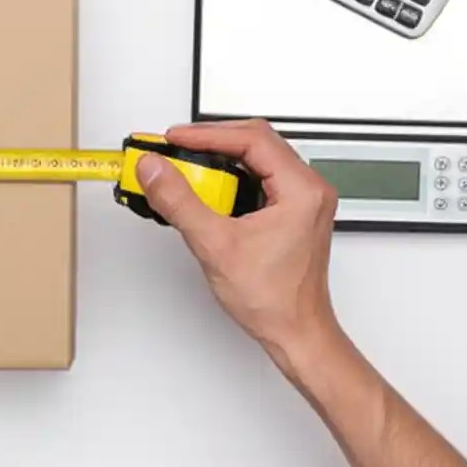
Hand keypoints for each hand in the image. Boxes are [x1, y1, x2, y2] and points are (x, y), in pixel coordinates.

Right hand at [134, 119, 339, 370]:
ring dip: (222, 157)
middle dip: (213, 140)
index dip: (207, 135)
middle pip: (257, 141)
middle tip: (177, 147)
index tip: (175, 139)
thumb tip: (156, 170)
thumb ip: (180, 201)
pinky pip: (263, 177)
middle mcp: (310, 189)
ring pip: (260, 158)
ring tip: (188, 164)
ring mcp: (305, 200)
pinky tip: (210, 188)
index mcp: (302, 190)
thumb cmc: (274, 300)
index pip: (252, 140)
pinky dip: (233, 176)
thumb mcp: (215, 245)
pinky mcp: (295, 211)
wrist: (295, 332)